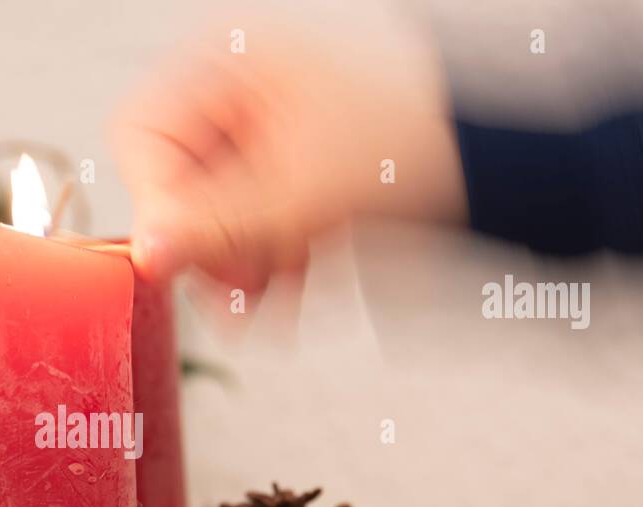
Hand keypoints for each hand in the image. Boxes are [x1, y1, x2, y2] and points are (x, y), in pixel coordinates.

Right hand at [111, 18, 466, 294]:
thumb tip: (145, 253)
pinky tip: (286, 301)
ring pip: (219, 212)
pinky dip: (269, 264)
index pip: (143, 134)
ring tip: (262, 311)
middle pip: (182, 181)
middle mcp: (242, 87)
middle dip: (209, 249)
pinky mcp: (295, 169)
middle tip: (230, 294)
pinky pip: (256, 221)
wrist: (499, 164)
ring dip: (238, 269)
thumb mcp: (293, 197)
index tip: (177, 256)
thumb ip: (211, 229)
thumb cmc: (412, 148)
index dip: (156, 203)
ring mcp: (268, 129)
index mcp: (230, 60)